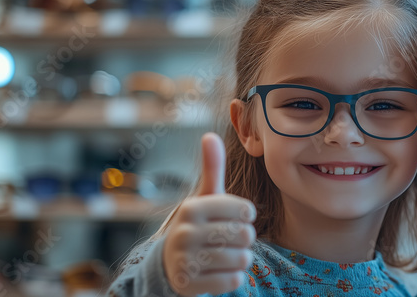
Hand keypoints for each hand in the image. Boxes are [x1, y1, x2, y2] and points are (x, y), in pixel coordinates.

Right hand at [163, 133, 256, 294]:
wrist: (168, 265)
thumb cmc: (196, 226)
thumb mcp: (203, 198)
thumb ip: (211, 169)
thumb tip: (210, 135)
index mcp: (192, 208)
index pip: (245, 210)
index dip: (247, 216)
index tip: (237, 218)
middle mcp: (185, 233)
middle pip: (245, 236)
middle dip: (245, 239)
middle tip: (230, 240)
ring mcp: (186, 261)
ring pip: (242, 259)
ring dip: (241, 259)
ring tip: (227, 255)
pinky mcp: (190, 285)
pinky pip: (233, 281)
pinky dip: (233, 277)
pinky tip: (220, 272)